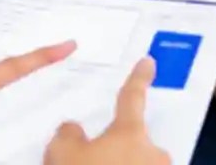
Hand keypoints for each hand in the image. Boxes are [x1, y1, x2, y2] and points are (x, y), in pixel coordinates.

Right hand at [43, 58, 170, 164]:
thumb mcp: (62, 154)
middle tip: (96, 160)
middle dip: (117, 154)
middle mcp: (153, 153)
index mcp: (130, 133)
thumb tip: (74, 128)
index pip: (132, 98)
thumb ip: (68, 134)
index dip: (138, 78)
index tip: (149, 61)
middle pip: (134, 144)